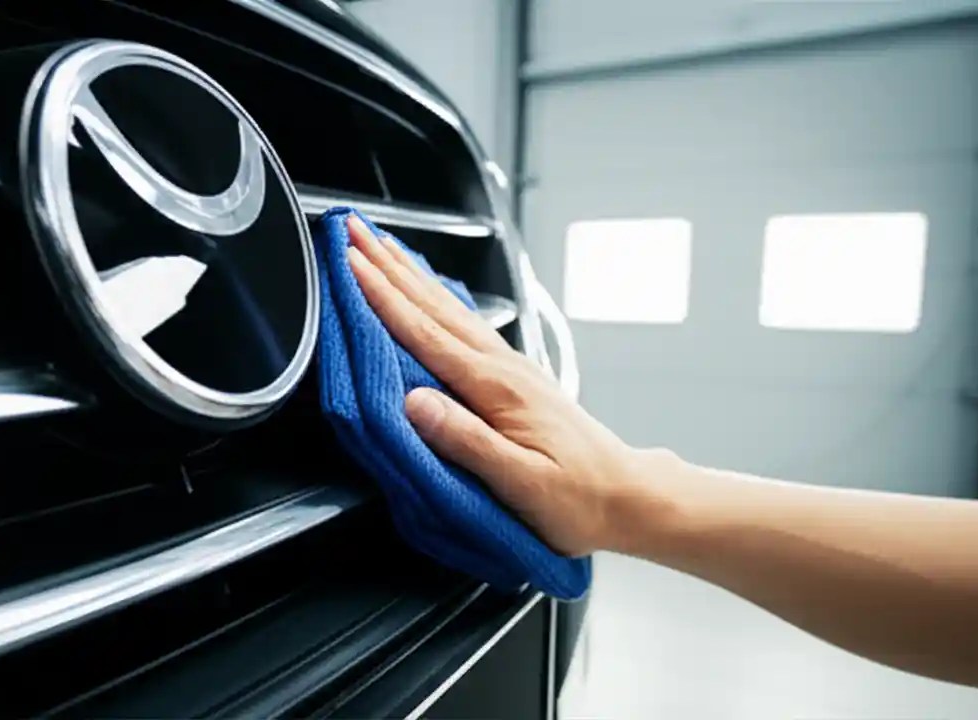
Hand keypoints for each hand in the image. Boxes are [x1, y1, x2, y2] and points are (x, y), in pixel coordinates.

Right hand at [346, 216, 668, 556]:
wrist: (626, 495)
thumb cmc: (577, 498)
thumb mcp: (520, 482)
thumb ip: (466, 441)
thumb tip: (415, 403)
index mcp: (496, 389)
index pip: (424, 332)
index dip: (382, 296)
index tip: (350, 263)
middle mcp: (502, 367)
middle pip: (432, 304)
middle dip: (387, 265)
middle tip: (352, 230)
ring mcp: (509, 368)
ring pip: (448, 307)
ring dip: (409, 273)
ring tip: (381, 245)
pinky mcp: (514, 377)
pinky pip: (464, 322)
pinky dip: (436, 298)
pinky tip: (429, 291)